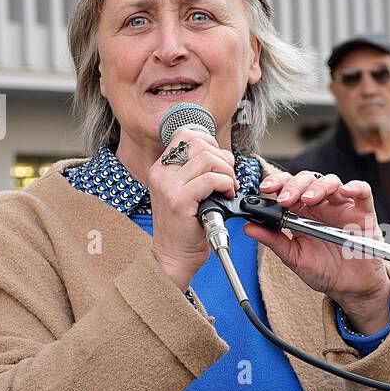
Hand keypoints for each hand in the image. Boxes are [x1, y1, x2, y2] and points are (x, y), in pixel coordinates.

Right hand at [147, 129, 236, 289]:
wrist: (174, 255)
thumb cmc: (186, 225)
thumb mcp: (186, 191)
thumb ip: (197, 171)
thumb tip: (224, 155)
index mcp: (161, 168)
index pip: (186, 134)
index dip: (210, 143)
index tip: (219, 163)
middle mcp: (161, 173)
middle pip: (199, 142)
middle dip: (222, 157)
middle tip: (228, 178)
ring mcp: (168, 186)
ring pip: (207, 158)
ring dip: (226, 171)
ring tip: (228, 188)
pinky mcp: (179, 200)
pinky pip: (211, 179)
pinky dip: (226, 184)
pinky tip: (226, 195)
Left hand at [246, 170, 389, 332]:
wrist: (349, 287)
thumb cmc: (323, 270)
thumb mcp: (294, 257)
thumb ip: (273, 241)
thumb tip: (248, 227)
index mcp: (302, 212)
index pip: (288, 187)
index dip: (277, 183)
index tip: (266, 189)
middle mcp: (322, 205)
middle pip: (308, 180)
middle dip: (294, 185)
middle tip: (285, 199)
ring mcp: (343, 206)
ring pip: (331, 181)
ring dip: (318, 186)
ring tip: (309, 199)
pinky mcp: (364, 212)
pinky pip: (363, 192)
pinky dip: (355, 187)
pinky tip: (345, 191)